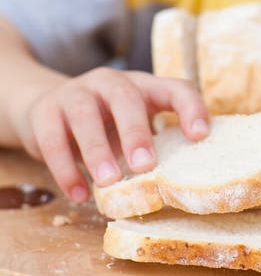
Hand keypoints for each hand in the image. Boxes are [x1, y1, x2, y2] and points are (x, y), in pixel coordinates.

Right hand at [17, 68, 208, 202]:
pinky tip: (78, 194)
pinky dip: (65, 168)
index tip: (200, 135)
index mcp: (142, 85)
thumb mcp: (132, 126)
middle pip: (125, 96)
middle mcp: (109, 82)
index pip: (175, 87)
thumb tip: (180, 183)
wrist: (46, 109)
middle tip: (145, 165)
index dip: (190, 108)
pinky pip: (53, 139)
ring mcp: (75, 93)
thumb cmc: (105, 124)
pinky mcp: (45, 112)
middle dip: (136, 131)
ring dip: (98, 150)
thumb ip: (152, 143)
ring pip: (85, 115)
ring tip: (108, 182)